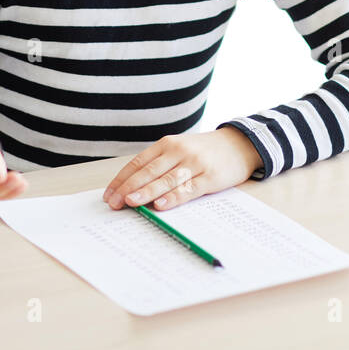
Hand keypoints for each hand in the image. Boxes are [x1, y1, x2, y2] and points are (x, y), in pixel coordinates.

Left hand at [103, 127, 262, 211]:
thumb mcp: (180, 149)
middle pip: (149, 172)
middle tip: (114, 203)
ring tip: (131, 202)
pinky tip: (161, 205)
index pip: (138, 163)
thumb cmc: (204, 151)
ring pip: (165, 180)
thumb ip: (160, 164)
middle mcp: (179, 151)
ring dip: (146, 192)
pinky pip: (188, 189)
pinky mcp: (210, 177)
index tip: (109, 195)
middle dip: (128, 188)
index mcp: (167, 144)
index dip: (121, 179)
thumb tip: (133, 188)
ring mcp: (194, 163)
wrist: (239, 144)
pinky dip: (173, 198)